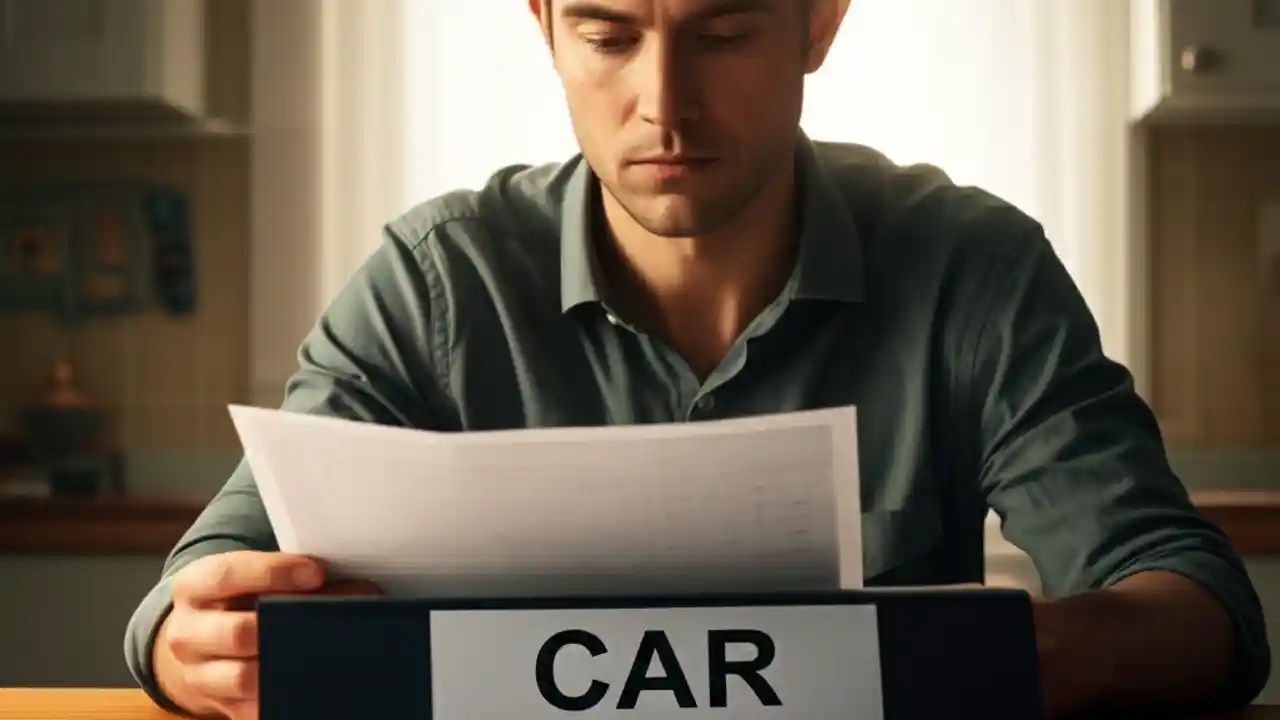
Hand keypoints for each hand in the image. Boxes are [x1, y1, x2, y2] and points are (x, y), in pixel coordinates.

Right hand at [153, 551, 380, 719]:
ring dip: (291, 666)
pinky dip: (287, 698)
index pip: (227, 575)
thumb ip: (291, 575)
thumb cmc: (238, 598)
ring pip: (244, 678)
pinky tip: (320, 685)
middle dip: (289, 624)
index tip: (316, 572)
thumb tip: (359, 588)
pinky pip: (255, 710)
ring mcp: (199, 675)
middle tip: (336, 617)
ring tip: (334, 652)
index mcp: (194, 587)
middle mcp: (187, 632)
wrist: (199, 643)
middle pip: (238, 632)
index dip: (272, 572)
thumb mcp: (248, 576)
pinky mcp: (220, 706)